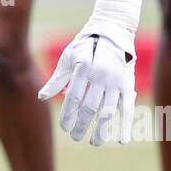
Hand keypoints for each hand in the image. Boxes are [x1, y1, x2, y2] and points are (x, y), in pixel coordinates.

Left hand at [38, 0, 142, 144]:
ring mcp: (116, 81)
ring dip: (101, 130)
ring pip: (107, 111)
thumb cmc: (85, 44)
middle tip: (75, 137)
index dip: (68, 115)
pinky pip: (128, 108)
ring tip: (94, 142)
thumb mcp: (68, 57)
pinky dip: (125, 125)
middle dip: (81, 125)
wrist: (112, 29)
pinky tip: (122, 140)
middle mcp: (100, 76)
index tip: (64, 127)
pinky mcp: (128, 84)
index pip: (74, 98)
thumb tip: (42, 97)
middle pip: (89, 107)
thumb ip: (57, 79)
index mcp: (83, 68)